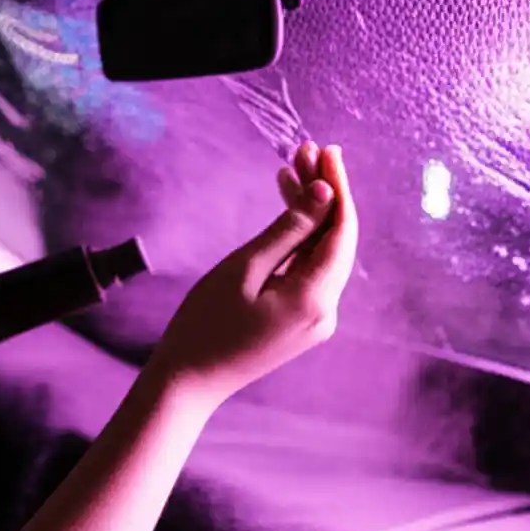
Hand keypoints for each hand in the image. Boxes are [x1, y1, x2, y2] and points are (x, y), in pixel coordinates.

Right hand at [141, 142, 358, 405]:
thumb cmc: (206, 324)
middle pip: (336, 239)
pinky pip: (310, 269)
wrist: (188, 381)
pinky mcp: (301, 320)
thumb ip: (289, 230)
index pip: (341, 231)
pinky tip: (286, 206)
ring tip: (291, 168)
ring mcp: (315, 318)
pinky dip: (300, 238)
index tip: (326, 150)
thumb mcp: (245, 268)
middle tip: (306, 149)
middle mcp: (326, 311)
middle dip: (324, 192)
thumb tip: (325, 195)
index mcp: (315, 298)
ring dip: (311, 211)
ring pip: (323, 252)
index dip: (337, 187)